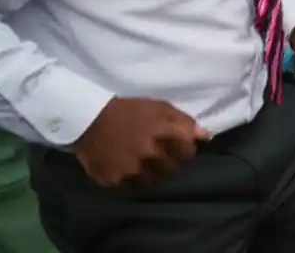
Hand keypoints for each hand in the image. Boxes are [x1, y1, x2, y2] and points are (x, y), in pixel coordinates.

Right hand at [72, 97, 211, 188]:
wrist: (89, 119)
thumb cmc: (129, 111)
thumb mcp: (159, 108)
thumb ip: (184, 122)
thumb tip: (206, 136)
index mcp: (163, 133)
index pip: (188, 152)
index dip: (186, 150)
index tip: (179, 147)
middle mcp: (150, 154)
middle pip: (173, 169)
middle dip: (172, 163)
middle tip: (162, 157)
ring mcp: (132, 170)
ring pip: (155, 182)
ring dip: (155, 174)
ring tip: (148, 165)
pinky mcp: (115, 181)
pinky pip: (133, 188)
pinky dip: (136, 181)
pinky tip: (132, 171)